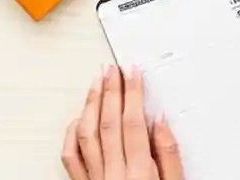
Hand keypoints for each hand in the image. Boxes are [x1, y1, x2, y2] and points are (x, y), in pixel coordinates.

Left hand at [61, 65, 183, 179]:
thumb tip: (161, 123)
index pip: (133, 122)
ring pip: (87, 134)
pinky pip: (70, 155)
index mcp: (140, 173)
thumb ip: (169, 156)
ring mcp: (95, 178)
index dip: (132, 92)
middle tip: (112, 69)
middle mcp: (114, 174)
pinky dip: (72, 133)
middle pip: (109, 123)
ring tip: (96, 83)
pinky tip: (78, 118)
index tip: (132, 72)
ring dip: (91, 104)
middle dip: (111, 91)